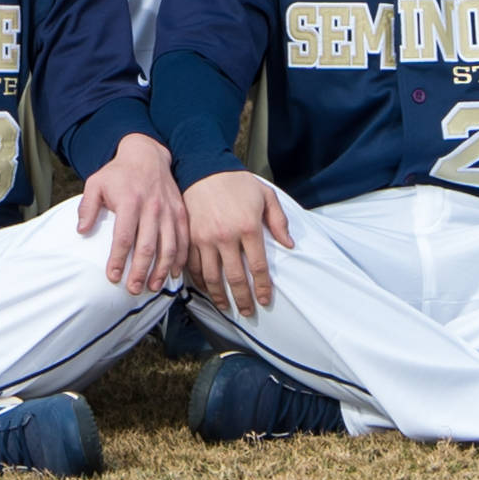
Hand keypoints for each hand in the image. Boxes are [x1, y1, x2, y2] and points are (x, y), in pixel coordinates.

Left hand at [73, 135, 187, 292]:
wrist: (147, 154)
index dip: (118, 259)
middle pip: (147, 246)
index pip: (124, 236)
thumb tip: (82, 231)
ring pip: (168, 246)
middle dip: (140, 271)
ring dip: (162, 270)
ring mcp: (169, 210)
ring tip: (153, 286)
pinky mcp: (180, 212)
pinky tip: (173, 273)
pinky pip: (183, 239)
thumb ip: (87, 207)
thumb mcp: (95, 183)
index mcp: (129, 200)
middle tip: (132, 289)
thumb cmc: (119, 173)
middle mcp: (152, 207)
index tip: (112, 276)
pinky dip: (180, 258)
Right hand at [181, 169, 289, 315]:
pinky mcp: (189, 236)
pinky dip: (200, 281)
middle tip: (247, 312)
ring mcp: (205, 237)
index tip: (264, 300)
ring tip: (226, 307)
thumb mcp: (265, 195)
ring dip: (219, 296)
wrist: (203, 167)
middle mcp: (226, 236)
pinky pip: (193, 265)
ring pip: (212, 276)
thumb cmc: (237, 182)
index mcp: (248, 227)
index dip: (262, 287)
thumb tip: (288, 245)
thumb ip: (279, 221)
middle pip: (234, 278)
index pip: (258, 267)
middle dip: (242, 299)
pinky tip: (207, 289)